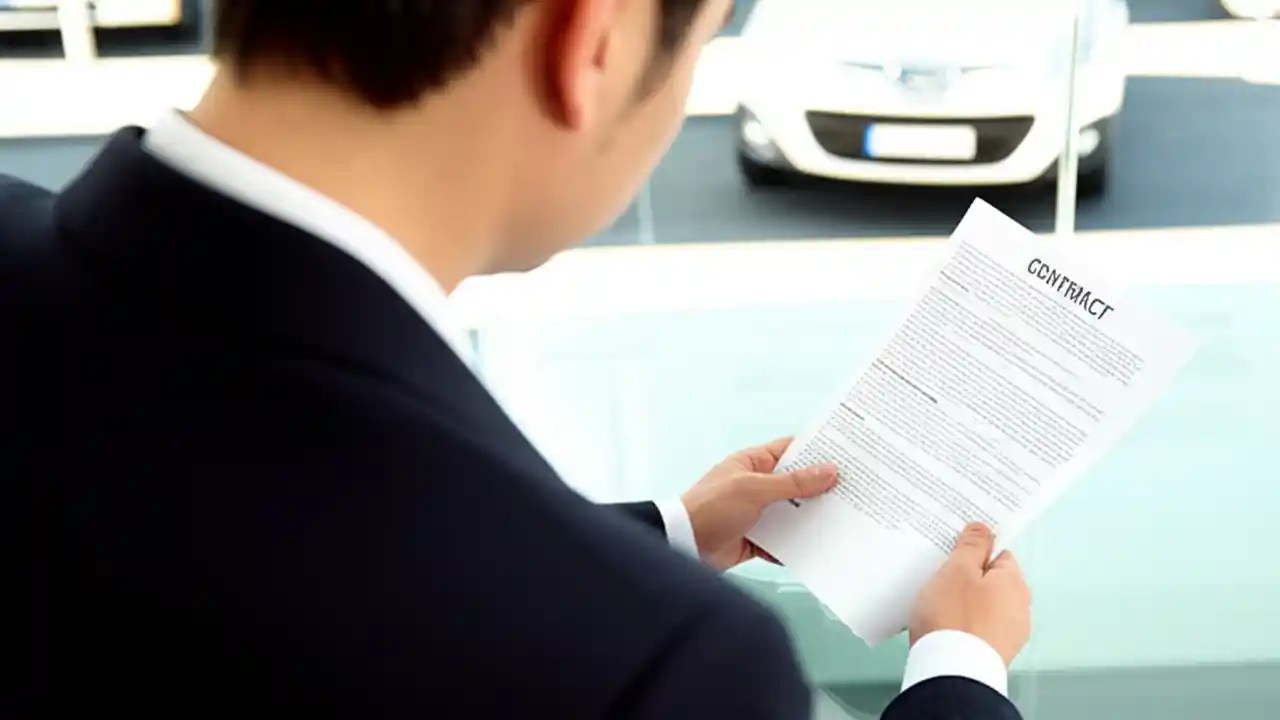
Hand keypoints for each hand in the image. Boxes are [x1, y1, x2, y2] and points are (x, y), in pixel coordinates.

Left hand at [681, 437, 837, 570]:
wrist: (682, 545)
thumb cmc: (709, 508)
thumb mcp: (754, 489)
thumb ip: (792, 483)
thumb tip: (827, 471)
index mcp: (751, 463)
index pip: (790, 450)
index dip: (816, 452)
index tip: (845, 454)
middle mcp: (755, 486)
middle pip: (796, 485)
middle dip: (821, 489)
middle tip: (853, 490)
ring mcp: (756, 513)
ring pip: (792, 514)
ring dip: (812, 519)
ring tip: (843, 521)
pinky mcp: (755, 539)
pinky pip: (783, 541)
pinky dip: (797, 546)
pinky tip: (818, 548)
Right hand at [909, 523, 1031, 666]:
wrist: (951, 672)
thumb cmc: (953, 616)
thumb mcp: (957, 570)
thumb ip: (972, 546)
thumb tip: (983, 527)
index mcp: (1014, 582)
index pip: (998, 554)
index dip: (974, 551)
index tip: (952, 553)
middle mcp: (1020, 608)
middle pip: (992, 581)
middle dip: (968, 578)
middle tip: (939, 578)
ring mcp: (1010, 634)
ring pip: (985, 606)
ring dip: (966, 603)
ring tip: (937, 605)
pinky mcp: (995, 653)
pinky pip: (980, 628)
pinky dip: (965, 625)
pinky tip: (945, 627)